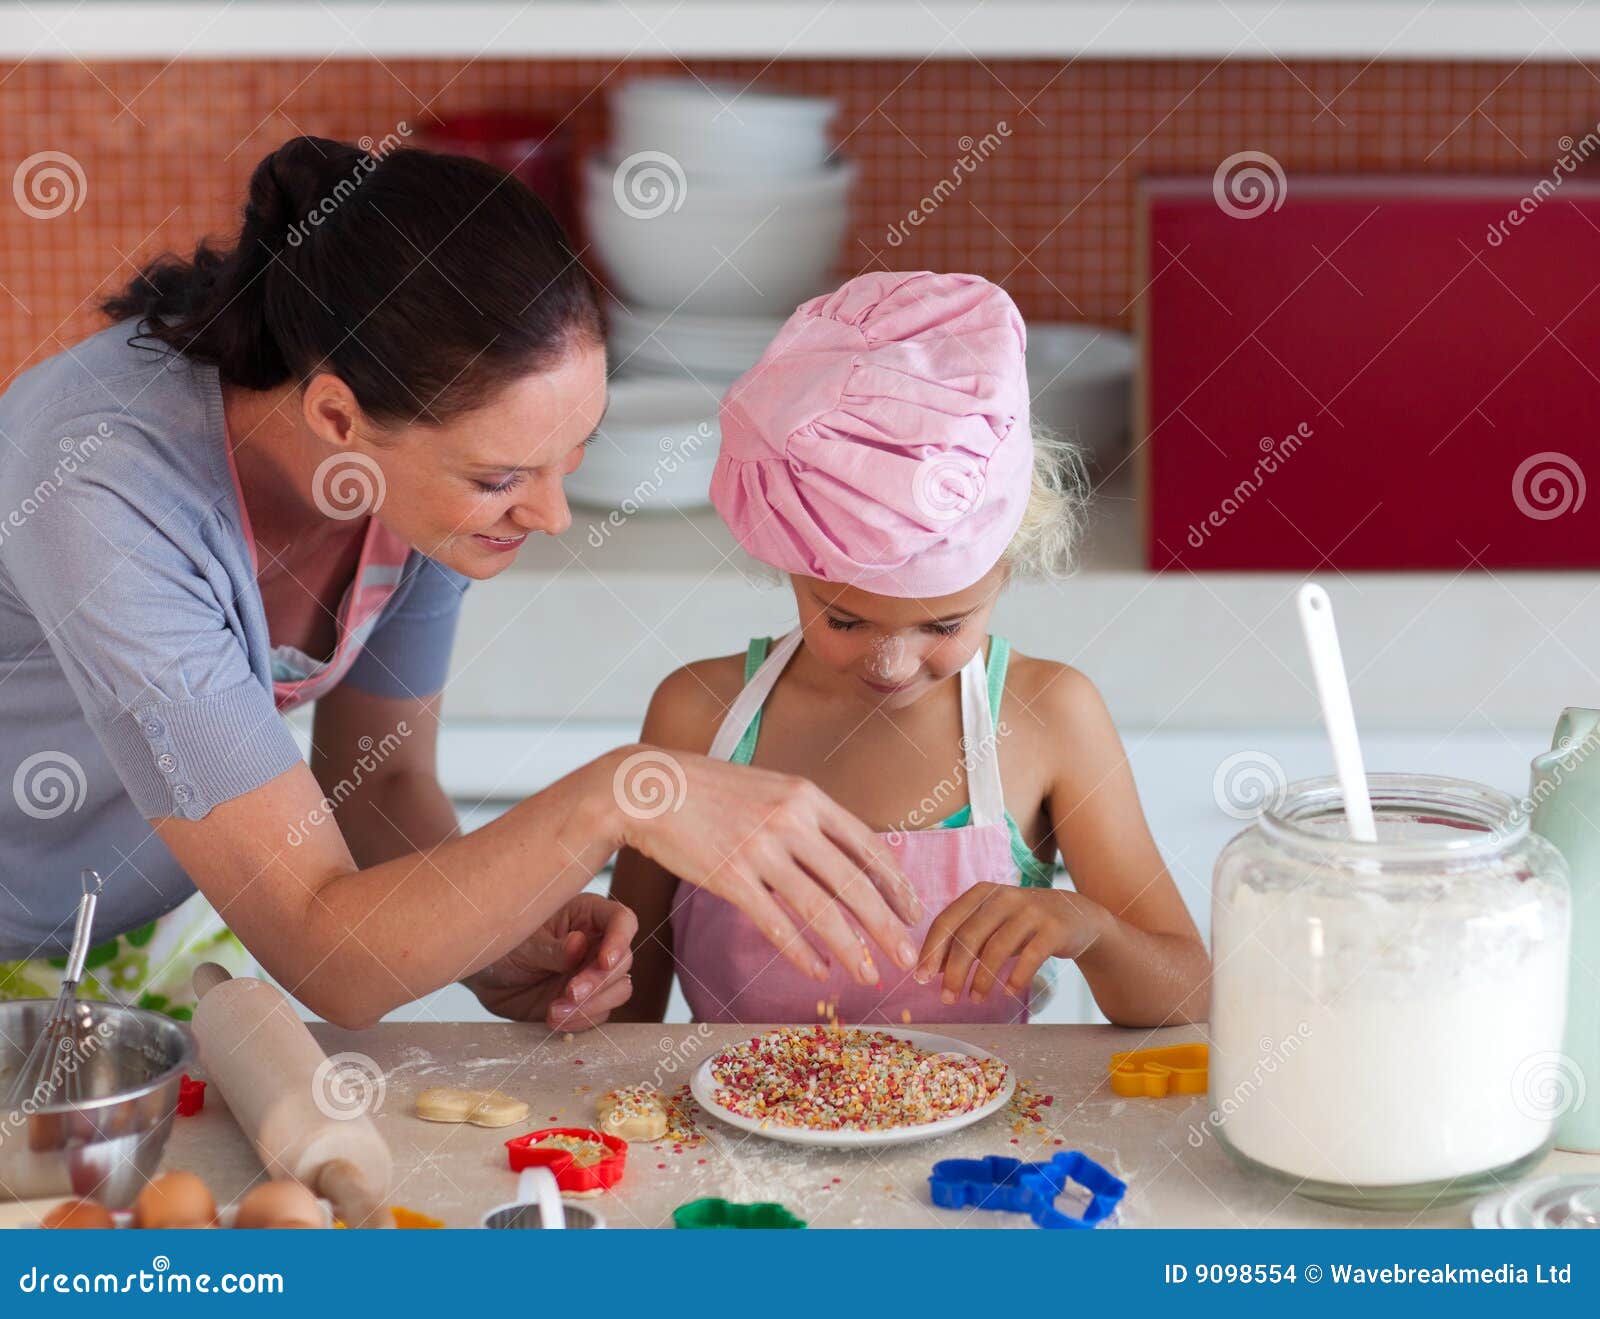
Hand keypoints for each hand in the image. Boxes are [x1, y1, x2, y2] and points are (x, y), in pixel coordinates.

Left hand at [465, 894, 636, 1028]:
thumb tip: (580, 944)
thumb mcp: (522, 943)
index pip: (621, 920)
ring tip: (555, 1011)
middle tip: (570, 993)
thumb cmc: (504, 947)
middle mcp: (597, 943)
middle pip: (623, 961)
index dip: (620, 939)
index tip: (605, 961)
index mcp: (586, 915)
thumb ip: (551, 947)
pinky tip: (556, 1020)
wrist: (487, 978)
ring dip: (592, 1005)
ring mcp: (594, 973)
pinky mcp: (587, 1001)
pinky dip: (581, 1021)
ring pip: (618, 989)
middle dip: (599, 981)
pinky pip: (599, 1014)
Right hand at [610, 746, 921, 985]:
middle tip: (907, 956)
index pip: (868, 845)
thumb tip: (847, 856)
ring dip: (851, 948)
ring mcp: (761, 849)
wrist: (652, 788)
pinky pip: (776, 924)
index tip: (913, 912)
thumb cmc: (713, 791)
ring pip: (821, 909)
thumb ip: (809, 818)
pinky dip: (802, 953)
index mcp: (807, 797)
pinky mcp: (731, 876)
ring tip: (868, 975)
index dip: (896, 883)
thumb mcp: (772, 789)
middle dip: (886, 926)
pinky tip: (818, 972)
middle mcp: (791, 821)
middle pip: (854, 883)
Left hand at [915, 884, 1107, 1003]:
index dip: (932, 950)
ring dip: (982, 979)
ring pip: (997, 947)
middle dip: (955, 971)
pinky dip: (1016, 977)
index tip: (922, 978)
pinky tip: (1007, 993)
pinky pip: (1030, 956)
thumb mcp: (991, 926)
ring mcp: (1031, 910)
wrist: (1077, 917)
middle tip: (947, 998)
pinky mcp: (1054, 928)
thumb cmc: (1024, 924)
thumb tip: (931, 969)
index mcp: (982, 893)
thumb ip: (963, 942)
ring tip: (975, 999)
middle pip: (969, 936)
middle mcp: (1004, 897)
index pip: (947, 920)